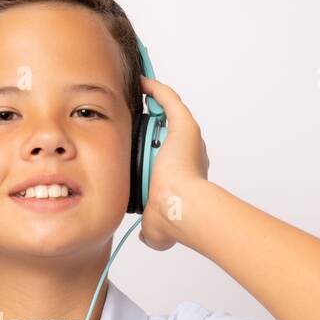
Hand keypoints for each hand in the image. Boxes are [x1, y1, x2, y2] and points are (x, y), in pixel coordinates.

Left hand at [136, 75, 209, 250]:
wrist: (180, 206)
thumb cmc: (172, 218)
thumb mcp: (155, 230)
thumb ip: (151, 231)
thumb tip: (146, 236)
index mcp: (184, 176)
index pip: (166, 161)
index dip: (152, 155)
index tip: (138, 152)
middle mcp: (190, 155)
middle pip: (167, 135)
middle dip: (151, 129)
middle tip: (129, 123)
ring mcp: (189, 139)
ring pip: (170, 115)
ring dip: (155, 105)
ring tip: (135, 97)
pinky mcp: (184, 125)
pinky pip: (168, 100)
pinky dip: (156, 90)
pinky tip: (142, 83)